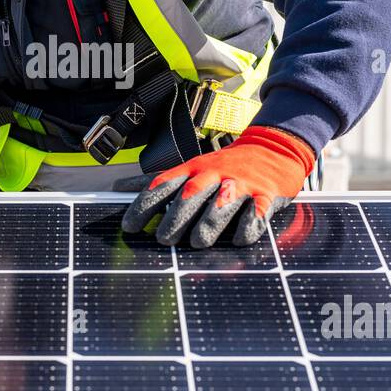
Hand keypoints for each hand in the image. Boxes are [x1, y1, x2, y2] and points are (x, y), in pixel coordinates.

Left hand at [119, 126, 315, 247]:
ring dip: (209, 223)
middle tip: (164, 239)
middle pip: (191, 194)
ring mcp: (241, 185)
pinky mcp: (266, 196)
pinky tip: (238, 239)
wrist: (273, 148)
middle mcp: (214, 175)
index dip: (144, 206)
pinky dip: (247, 226)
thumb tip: (117, 188)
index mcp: (192, 169)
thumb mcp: (190, 167)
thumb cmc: (225, 166)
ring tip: (198, 242)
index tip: (129, 227)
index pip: (163, 185)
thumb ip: (158, 182)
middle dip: (176, 217)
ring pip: (222, 203)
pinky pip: (256, 213)